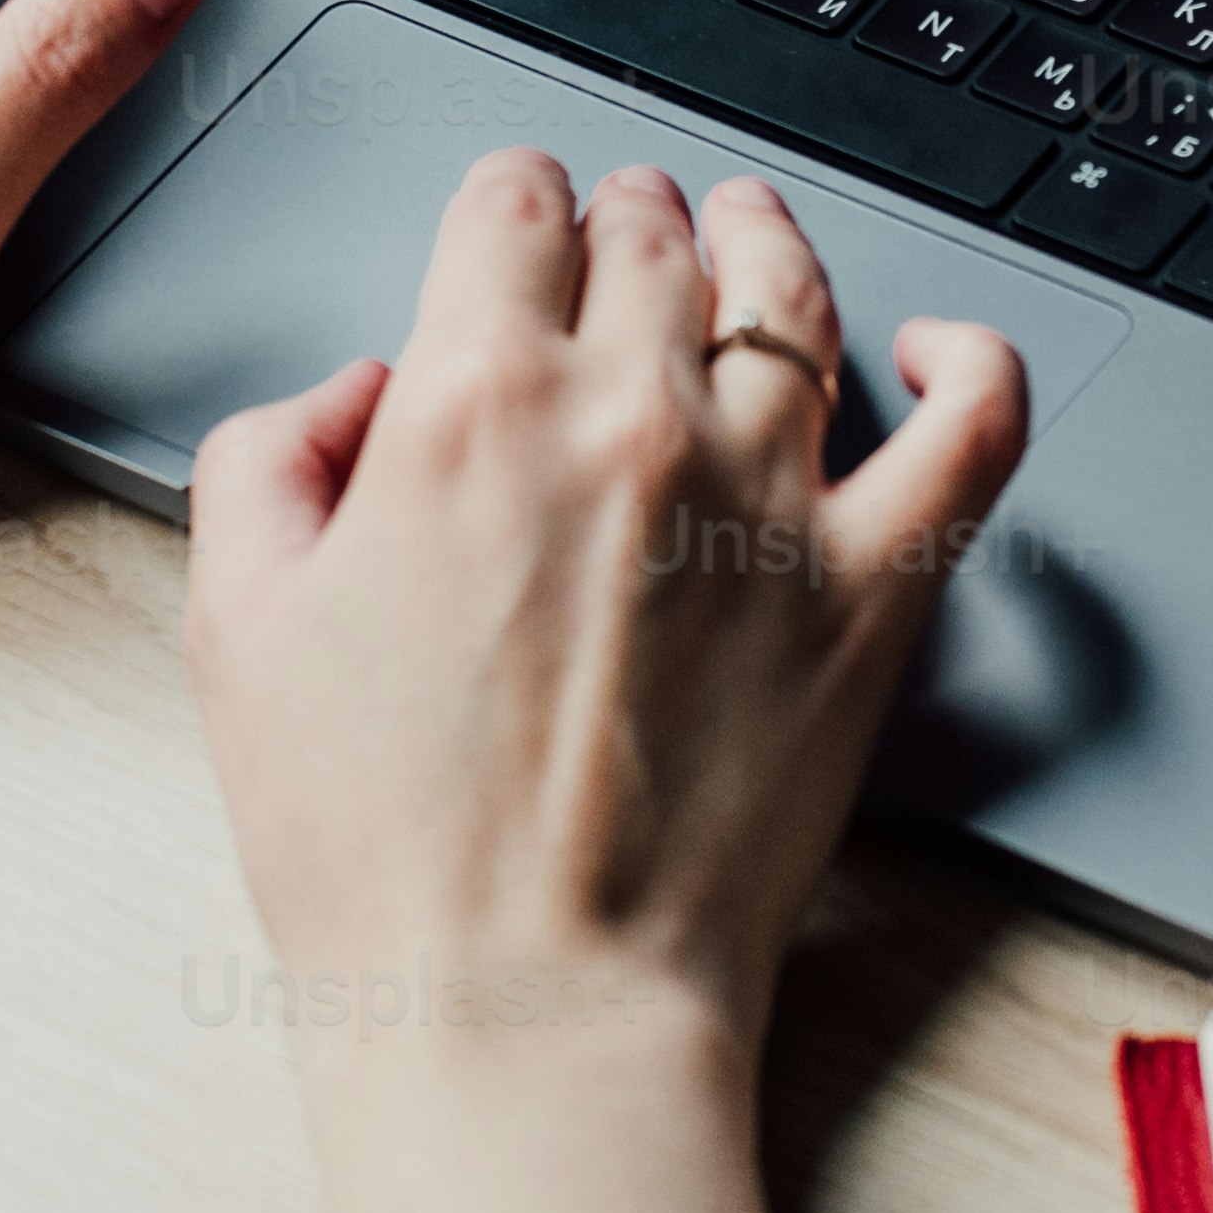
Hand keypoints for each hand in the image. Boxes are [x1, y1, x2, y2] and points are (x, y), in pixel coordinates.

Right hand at [185, 151, 1029, 1075]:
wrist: (519, 1008)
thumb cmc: (381, 856)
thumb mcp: (238, 630)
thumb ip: (270, 459)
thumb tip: (355, 391)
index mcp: (472, 407)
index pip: (512, 209)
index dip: (509, 203)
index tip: (512, 224)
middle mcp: (633, 421)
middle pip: (649, 237)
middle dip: (625, 217)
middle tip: (620, 234)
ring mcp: (769, 498)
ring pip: (790, 294)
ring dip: (760, 242)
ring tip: (746, 236)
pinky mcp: (870, 593)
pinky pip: (974, 429)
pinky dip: (972, 361)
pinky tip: (940, 347)